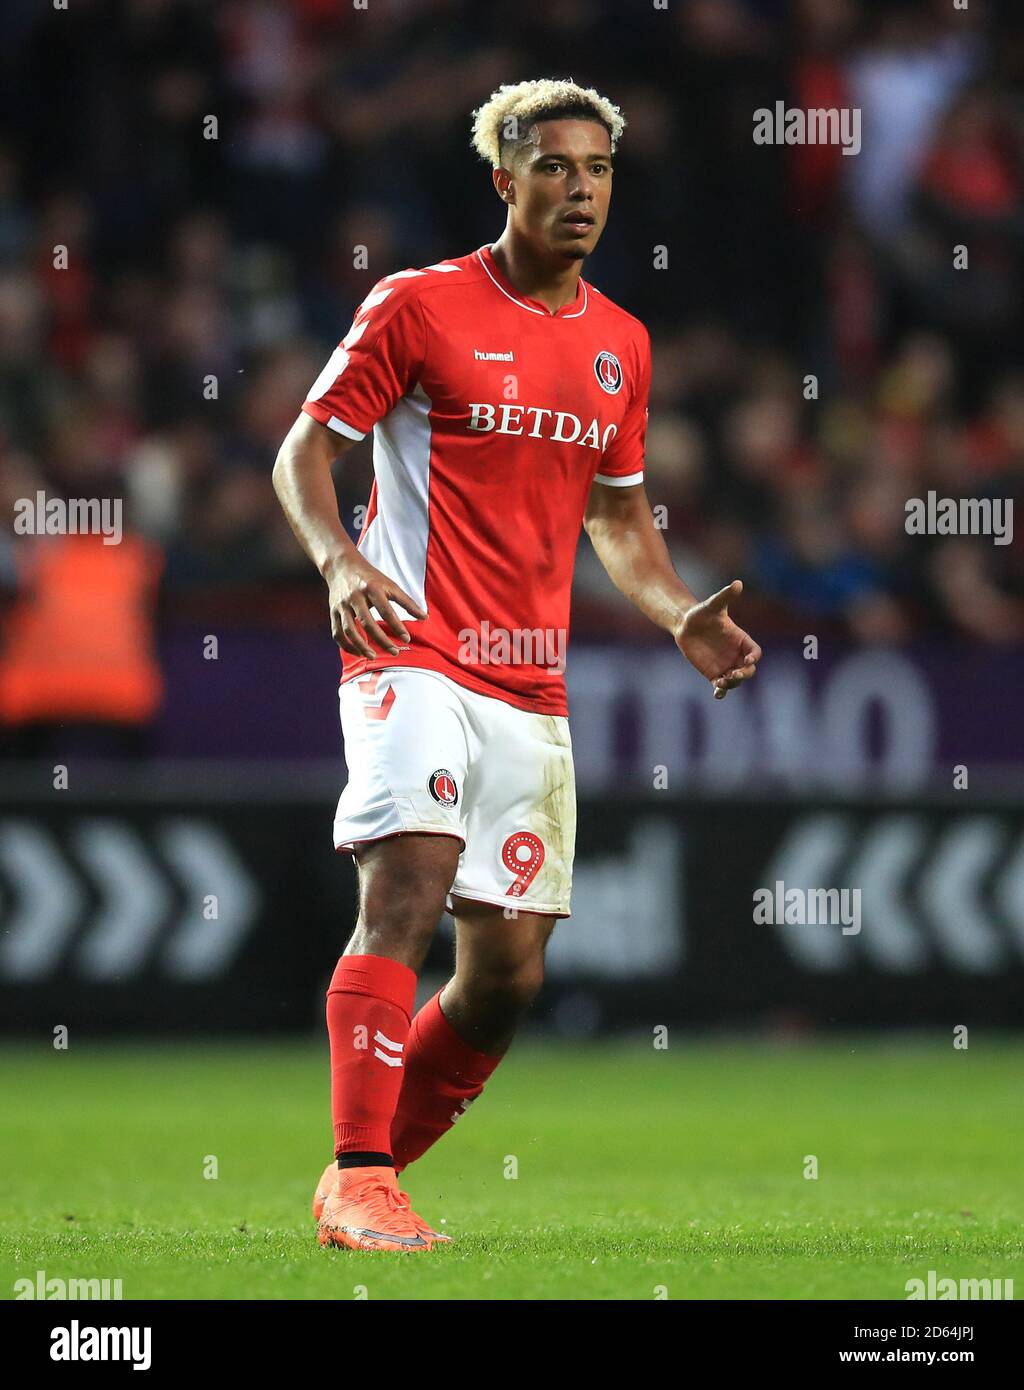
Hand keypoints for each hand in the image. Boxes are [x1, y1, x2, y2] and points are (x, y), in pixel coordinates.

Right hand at [327, 556, 426, 657]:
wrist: (341, 566)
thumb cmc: (370, 577)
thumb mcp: (390, 585)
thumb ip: (407, 602)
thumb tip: (424, 618)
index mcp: (372, 588)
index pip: (386, 610)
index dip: (397, 626)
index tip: (406, 639)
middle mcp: (355, 597)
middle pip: (367, 623)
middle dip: (381, 640)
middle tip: (394, 652)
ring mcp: (342, 605)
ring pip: (349, 630)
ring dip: (361, 646)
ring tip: (374, 656)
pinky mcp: (332, 611)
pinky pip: (337, 633)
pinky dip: (346, 645)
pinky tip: (358, 652)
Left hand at [674, 579, 761, 698]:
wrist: (685, 625)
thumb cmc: (701, 613)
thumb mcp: (713, 605)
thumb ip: (726, 597)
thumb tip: (738, 583)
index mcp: (741, 640)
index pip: (754, 652)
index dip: (753, 657)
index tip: (747, 660)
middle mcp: (736, 654)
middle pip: (749, 670)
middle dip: (744, 674)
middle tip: (733, 675)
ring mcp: (725, 665)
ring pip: (736, 681)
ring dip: (732, 684)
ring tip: (721, 682)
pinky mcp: (713, 673)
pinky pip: (721, 687)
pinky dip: (721, 692)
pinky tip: (717, 693)